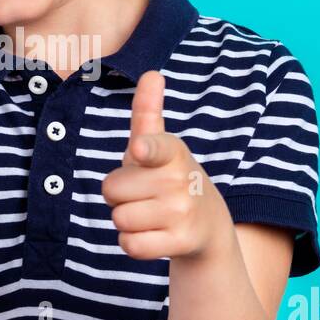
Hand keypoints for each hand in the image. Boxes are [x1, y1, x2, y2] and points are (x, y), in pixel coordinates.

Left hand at [101, 70, 230, 261]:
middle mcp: (180, 180)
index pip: (154, 147)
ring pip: (119, 219)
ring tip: (149, 213)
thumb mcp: (161, 146)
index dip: (144, 149)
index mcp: (172, 151)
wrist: (208, 224)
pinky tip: (152, 234)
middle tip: (143, 193)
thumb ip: (148, 112)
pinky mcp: (180, 242)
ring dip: (125, 219)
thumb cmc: (169, 177)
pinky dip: (133, 243)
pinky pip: (130, 245)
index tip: (139, 150)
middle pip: (111, 189)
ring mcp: (182, 212)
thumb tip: (152, 73)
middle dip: (118, 195)